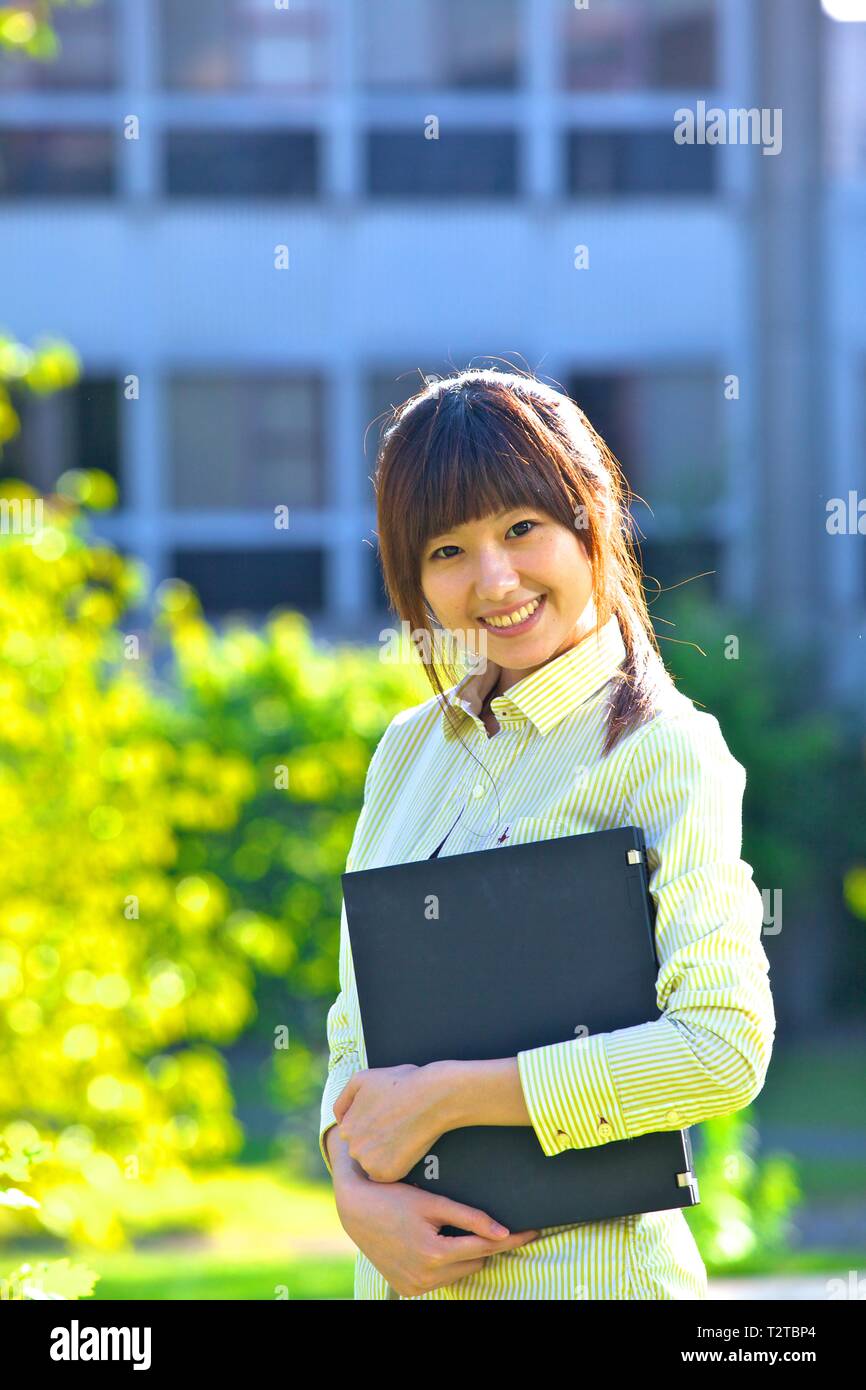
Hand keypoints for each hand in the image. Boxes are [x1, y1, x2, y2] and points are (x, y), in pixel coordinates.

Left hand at [334, 1063, 448, 1182]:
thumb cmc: (401, 1083)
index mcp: (346, 1127)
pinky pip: (388, 1175)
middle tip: (397, 1126)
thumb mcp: (362, 1078)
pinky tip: (408, 1148)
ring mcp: (369, 1163)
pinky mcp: (386, 1174)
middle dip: (376, 1140)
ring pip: (374, 1163)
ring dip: (385, 1155)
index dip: (372, 1123)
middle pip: (363, 1149)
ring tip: (403, 1136)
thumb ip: (344, 1098)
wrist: (432, 1098)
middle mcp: (353, 1147)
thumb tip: (338, 1118)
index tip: (387, 1117)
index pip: (355, 1132)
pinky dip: (397, 1165)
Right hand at [336, 1173, 540, 1299]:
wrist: (354, 1209)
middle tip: (480, 1221)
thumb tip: (502, 1232)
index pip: (485, 1248)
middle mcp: (426, 1277)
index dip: (512, 1238)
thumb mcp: (433, 1202)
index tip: (534, 1230)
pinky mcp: (408, 1290)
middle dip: (482, 1242)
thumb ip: (469, 1217)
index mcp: (434, 1254)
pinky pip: (441, 1278)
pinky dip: (445, 1263)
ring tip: (446, 1228)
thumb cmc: (394, 1197)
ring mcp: (416, 1287)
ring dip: (462, 1254)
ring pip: (461, 1272)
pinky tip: (431, 1241)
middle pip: (475, 1261)